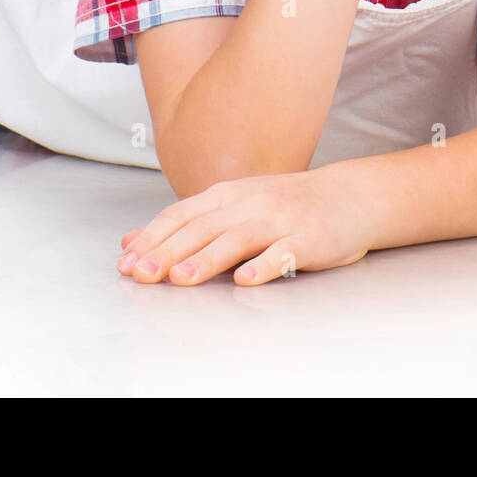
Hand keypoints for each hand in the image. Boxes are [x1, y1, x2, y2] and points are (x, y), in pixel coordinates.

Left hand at [115, 167, 370, 285]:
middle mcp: (250, 204)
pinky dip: (264, 265)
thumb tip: (131, 241)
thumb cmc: (287, 205)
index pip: (182, 214)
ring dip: (207, 259)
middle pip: (203, 227)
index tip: (126, 262)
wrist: (350, 195)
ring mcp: (280, 220)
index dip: (153, 237)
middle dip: (169, 251)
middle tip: (142, 274)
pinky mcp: (309, 238)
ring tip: (181, 279)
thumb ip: (186, 223)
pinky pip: (284, 253)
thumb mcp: (234, 205)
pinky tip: (246, 280)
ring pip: (238, 238)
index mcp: (228, 195)